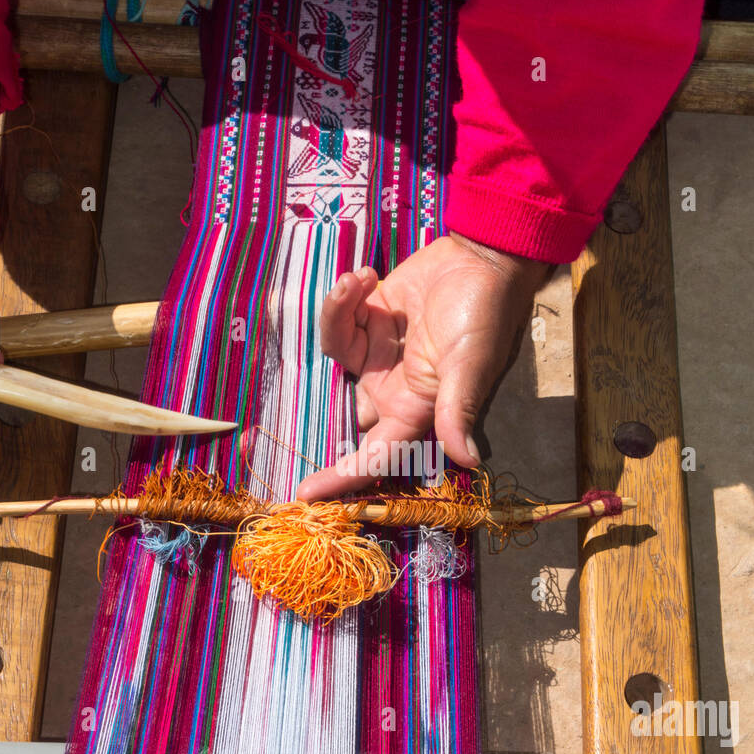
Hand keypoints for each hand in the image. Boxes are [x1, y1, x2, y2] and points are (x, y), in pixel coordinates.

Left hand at [297, 233, 548, 498]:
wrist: (482, 259)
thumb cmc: (484, 315)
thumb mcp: (470, 365)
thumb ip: (458, 410)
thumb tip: (468, 460)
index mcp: (414, 409)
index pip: (374, 455)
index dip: (341, 478)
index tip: (304, 495)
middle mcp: (391, 388)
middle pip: (341, 413)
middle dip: (315, 406)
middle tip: (268, 419)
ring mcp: (377, 355)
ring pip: (333, 353)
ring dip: (337, 315)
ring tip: (360, 281)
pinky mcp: (369, 320)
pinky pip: (338, 320)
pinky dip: (343, 297)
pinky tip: (367, 275)